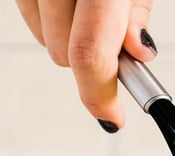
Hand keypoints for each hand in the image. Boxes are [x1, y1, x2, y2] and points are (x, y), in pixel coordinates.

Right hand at [15, 0, 155, 128]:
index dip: (100, 96)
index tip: (112, 118)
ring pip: (44, 38)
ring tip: (91, 11)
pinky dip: (50, 19)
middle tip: (117, 43)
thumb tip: (139, 54)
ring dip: (69, 38)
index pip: (89, 53)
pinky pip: (29, 14)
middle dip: (94, 62)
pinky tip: (69, 4)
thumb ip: (136, 15)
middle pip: (64, 53)